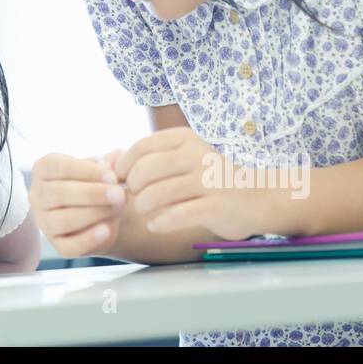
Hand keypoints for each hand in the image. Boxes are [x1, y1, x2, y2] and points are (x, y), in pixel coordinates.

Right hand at [30, 152, 128, 257]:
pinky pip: (69, 246)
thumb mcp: (105, 167)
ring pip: (63, 220)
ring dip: (94, 213)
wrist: (107, 211)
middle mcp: (38, 195)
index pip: (58, 167)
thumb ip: (112, 161)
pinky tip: (106, 230)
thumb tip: (116, 159)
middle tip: (119, 194)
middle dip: (92, 194)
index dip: (86, 171)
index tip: (112, 175)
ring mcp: (44, 222)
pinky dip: (89, 239)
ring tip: (117, 208)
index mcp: (44, 169)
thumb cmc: (100, 182)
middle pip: (58, 194)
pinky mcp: (57, 245)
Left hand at [112, 128, 267, 240]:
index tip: (122, 181)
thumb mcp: (180, 160)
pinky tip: (156, 224)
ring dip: (143, 206)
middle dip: (132, 188)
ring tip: (145, 211)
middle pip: (145, 171)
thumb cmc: (208, 180)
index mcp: (185, 139)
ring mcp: (208, 181)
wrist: (255, 198)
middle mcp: (197, 155)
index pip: (141, 147)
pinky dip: (159, 222)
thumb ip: (145, 158)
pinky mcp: (216, 206)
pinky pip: (176, 215)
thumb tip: (107, 160)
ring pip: (157, 194)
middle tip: (134, 198)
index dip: (124, 166)